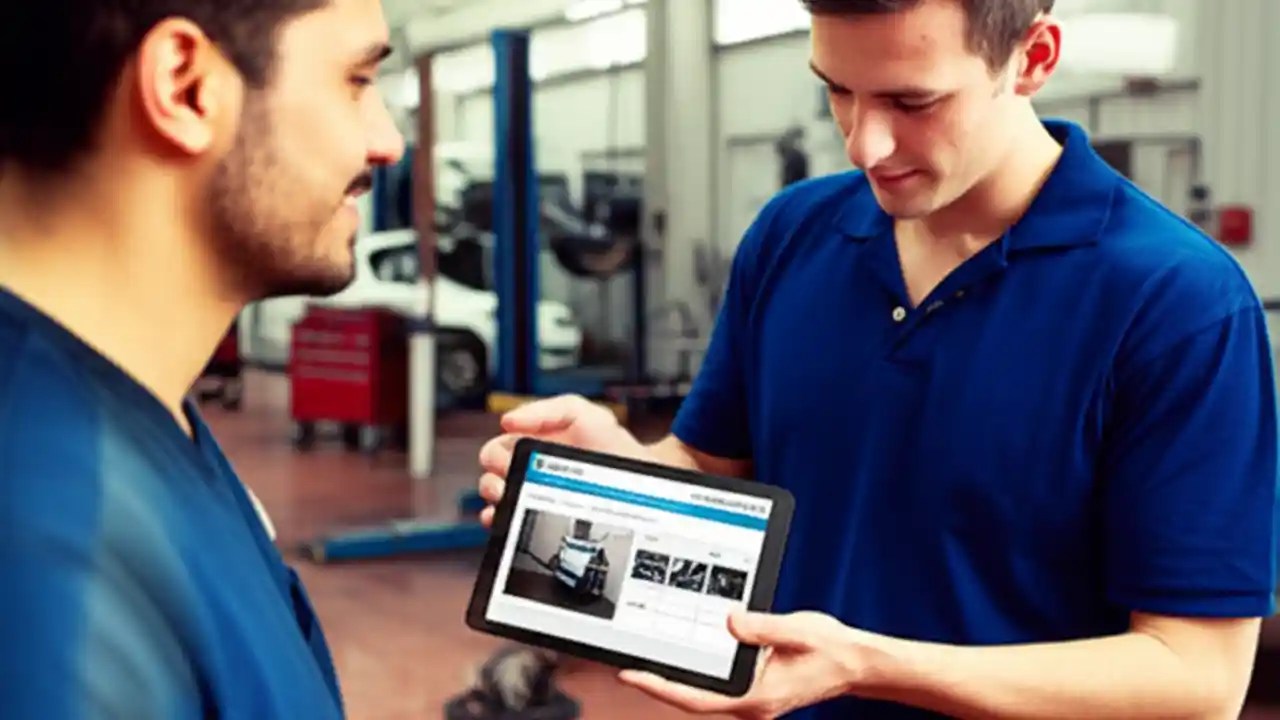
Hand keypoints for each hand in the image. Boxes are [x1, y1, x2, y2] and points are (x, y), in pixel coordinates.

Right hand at [475, 394, 648, 526]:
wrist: (644, 484)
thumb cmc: (616, 448)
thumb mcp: (583, 413)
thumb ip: (547, 410)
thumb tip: (508, 422)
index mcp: (538, 445)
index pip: (499, 449)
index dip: (496, 454)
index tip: (507, 459)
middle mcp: (534, 471)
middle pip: (493, 475)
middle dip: (493, 477)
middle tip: (508, 480)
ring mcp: (539, 497)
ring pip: (498, 499)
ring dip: (495, 496)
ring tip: (507, 496)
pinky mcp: (545, 519)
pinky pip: (511, 523)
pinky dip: (499, 520)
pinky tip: (504, 517)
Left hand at [618, 610, 882, 718]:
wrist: (855, 662)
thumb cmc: (831, 648)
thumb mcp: (797, 629)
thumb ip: (761, 626)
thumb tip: (729, 620)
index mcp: (757, 696)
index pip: (696, 698)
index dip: (660, 687)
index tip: (631, 673)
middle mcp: (750, 704)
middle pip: (692, 698)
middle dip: (658, 683)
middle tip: (624, 664)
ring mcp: (751, 700)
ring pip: (703, 694)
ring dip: (675, 679)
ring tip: (644, 660)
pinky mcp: (754, 689)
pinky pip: (717, 685)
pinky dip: (696, 673)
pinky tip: (683, 657)